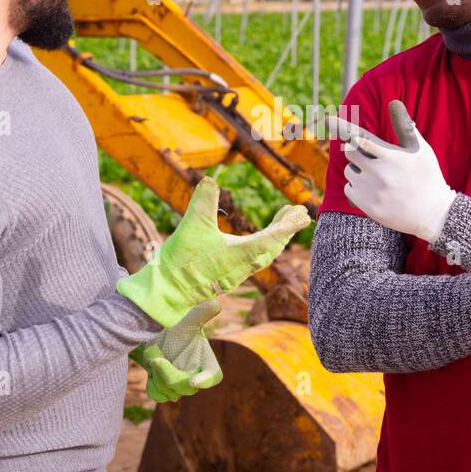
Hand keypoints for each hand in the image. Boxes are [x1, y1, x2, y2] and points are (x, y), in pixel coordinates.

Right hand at [116, 177, 309, 325]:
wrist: (168, 291)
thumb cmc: (182, 260)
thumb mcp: (192, 225)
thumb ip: (203, 201)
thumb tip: (210, 181)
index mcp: (242, 254)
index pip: (273, 238)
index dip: (289, 225)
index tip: (303, 214)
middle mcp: (244, 265)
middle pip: (274, 246)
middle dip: (287, 228)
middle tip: (299, 212)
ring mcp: (237, 272)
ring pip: (266, 254)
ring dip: (277, 237)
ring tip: (283, 220)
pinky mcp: (229, 276)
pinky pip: (255, 259)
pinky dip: (264, 246)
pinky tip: (260, 239)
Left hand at [129, 300, 222, 402]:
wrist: (158, 337)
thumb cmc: (178, 329)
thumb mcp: (186, 322)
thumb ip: (200, 315)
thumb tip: (215, 303)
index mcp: (207, 363)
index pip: (213, 376)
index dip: (206, 381)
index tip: (193, 381)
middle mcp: (195, 378)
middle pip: (185, 387)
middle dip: (168, 374)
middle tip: (155, 359)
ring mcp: (180, 386)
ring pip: (168, 391)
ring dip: (156, 374)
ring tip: (153, 353)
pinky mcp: (166, 391)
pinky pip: (158, 395)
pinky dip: (151, 382)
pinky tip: (151, 367)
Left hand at [332, 100, 456, 242]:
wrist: (432, 214)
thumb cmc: (427, 176)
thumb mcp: (420, 149)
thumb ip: (404, 126)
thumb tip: (394, 102)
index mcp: (391, 156)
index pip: (361, 138)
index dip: (342, 127)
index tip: (325, 118)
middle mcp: (379, 173)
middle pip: (350, 152)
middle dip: (356, 150)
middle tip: (374, 159)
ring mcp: (371, 191)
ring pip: (348, 171)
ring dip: (357, 170)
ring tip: (379, 178)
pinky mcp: (366, 206)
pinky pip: (348, 189)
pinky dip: (356, 188)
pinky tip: (374, 192)